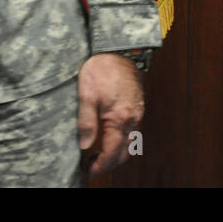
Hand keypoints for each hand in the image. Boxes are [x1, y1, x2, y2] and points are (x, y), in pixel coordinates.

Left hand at [77, 52, 144, 175]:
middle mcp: (132, 119)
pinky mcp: (137, 107)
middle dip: (109, 164)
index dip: (101, 166)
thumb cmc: (102, 69)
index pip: (112, 153)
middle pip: (124, 153)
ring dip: (116, 154)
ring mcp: (137, 113)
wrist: (120, 50)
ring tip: (97, 154)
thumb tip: (85, 145)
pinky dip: (121, 141)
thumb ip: (86, 122)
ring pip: (130, 143)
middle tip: (91, 166)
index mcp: (120, 118)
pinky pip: (132, 132)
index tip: (88, 171)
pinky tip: (108, 138)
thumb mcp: (87, 94)